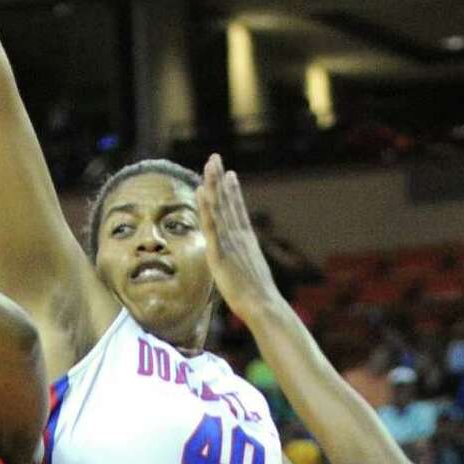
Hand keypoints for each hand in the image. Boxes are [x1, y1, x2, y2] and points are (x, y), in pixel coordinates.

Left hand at [198, 155, 281, 316]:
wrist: (262, 305)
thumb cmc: (258, 298)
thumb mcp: (250, 275)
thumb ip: (244, 265)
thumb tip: (243, 266)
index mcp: (246, 241)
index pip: (237, 210)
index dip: (232, 191)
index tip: (229, 174)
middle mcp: (239, 236)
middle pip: (228, 202)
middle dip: (220, 179)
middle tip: (215, 158)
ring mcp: (230, 242)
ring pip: (219, 207)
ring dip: (213, 184)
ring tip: (209, 163)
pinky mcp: (220, 252)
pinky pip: (211, 224)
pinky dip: (206, 206)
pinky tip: (201, 190)